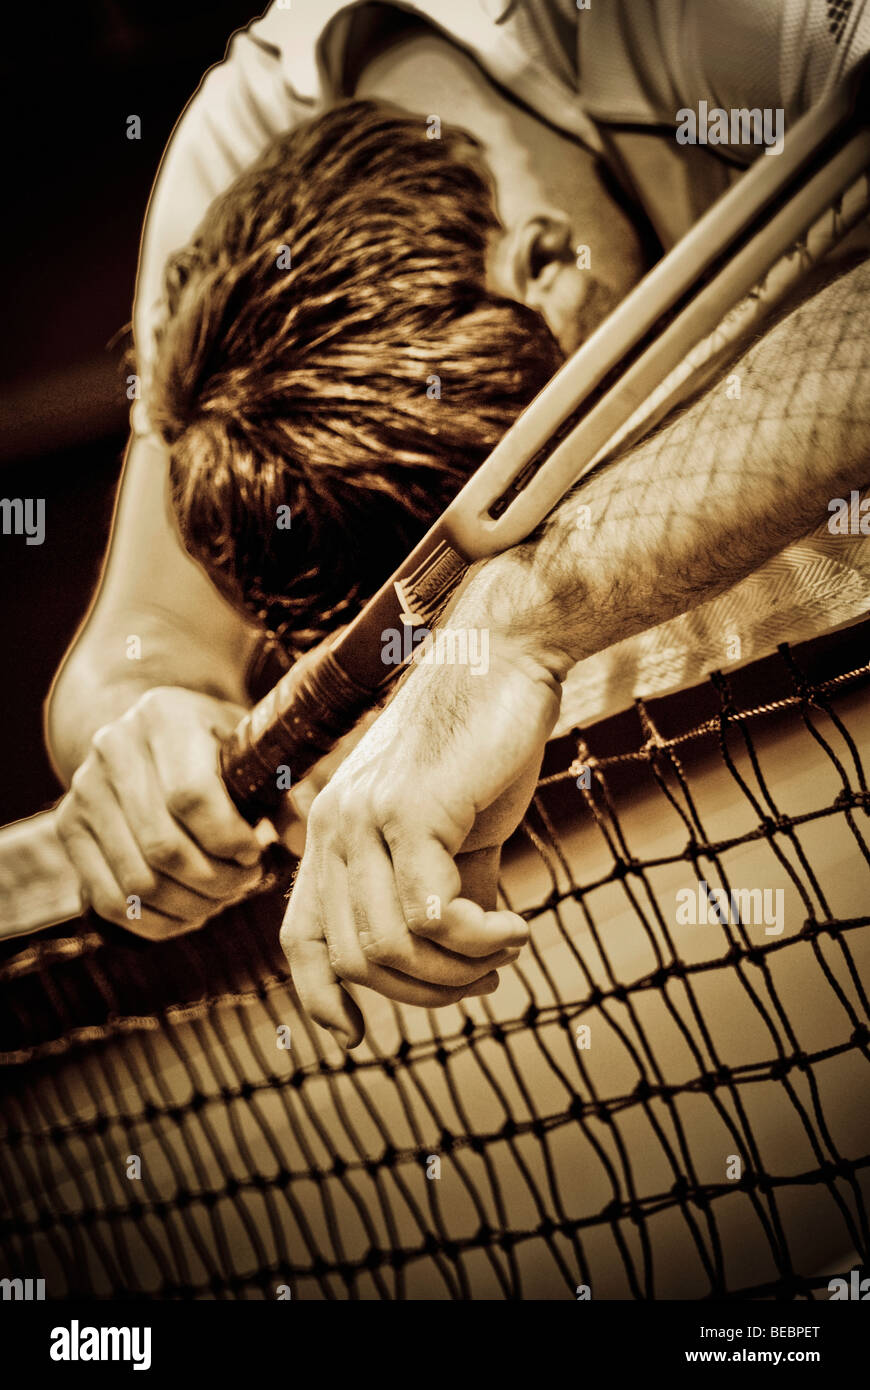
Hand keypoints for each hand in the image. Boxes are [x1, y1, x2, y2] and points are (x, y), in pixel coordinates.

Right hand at [55, 686, 264, 937]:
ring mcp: (84, 789)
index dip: (229, 840)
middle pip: (164, 847)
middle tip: (244, 884)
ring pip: (137, 881)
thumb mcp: (249, 750)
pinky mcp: (68, 827)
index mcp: (164, 717)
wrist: (148, 730)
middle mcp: (113, 748)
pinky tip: (188, 913)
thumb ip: (281, 793)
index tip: (255, 854)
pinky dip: (155, 921)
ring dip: (189, 906)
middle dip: (215, 881)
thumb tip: (300, 844)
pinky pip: (109, 900)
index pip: (191, 797)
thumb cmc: (213, 744)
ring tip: (220, 899)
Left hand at [279, 628, 563, 1046]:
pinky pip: (430, 915)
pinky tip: (517, 930)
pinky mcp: (412, 810)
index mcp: (332, 834)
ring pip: (390, 947)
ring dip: (458, 972)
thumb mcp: (455, 832)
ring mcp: (366, 819)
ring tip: (507, 949)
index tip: (354, 1036)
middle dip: (426, 992)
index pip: (299, 935)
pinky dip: (477, 943)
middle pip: (355, 959)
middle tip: (487, 977)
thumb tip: (461, 964)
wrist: (503, 657)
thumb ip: (445, 891)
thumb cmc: (480, 742)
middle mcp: (333, 829)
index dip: (319, 996)